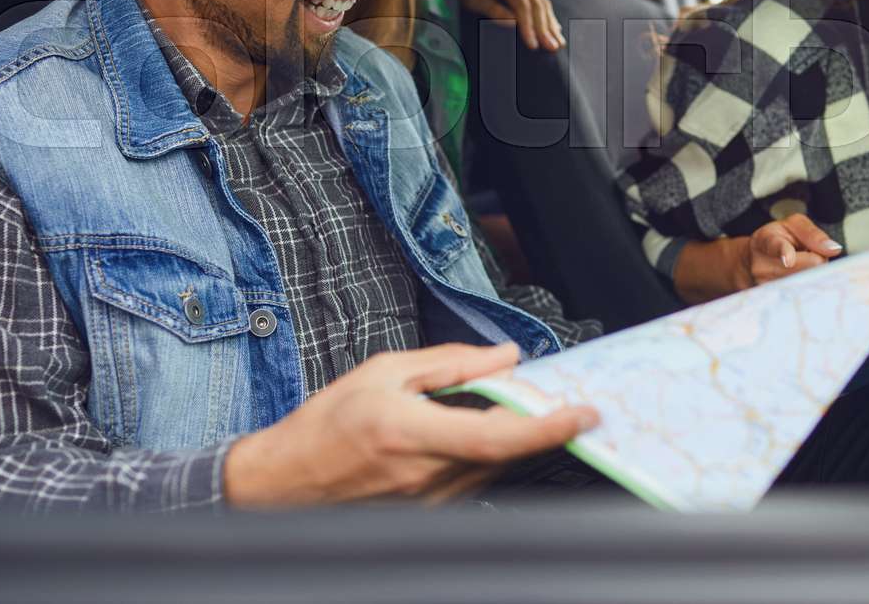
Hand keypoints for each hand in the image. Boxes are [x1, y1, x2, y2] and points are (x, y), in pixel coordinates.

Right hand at [222, 342, 597, 507]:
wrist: (286, 483)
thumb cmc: (326, 426)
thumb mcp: (383, 373)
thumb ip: (450, 363)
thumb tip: (503, 357)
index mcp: (411, 433)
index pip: (496, 436)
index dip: (546, 428)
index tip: (582, 414)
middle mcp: (426, 475)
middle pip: (504, 450)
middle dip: (528, 418)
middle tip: (533, 390)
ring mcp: (429, 500)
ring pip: (493, 465)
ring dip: (504, 435)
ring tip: (485, 406)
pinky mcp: (428, 512)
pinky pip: (474, 478)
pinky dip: (482, 452)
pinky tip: (460, 431)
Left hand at [457, 0, 564, 50]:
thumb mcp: (476, 1)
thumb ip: (494, 11)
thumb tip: (513, 24)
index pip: (523, 7)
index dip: (529, 27)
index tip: (533, 45)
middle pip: (537, 6)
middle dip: (545, 29)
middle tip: (552, 48)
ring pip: (543, 5)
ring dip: (551, 25)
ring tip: (559, 43)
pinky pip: (542, 3)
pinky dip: (549, 18)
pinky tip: (555, 30)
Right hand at [738, 215, 843, 289]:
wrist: (756, 260)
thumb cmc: (780, 239)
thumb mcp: (794, 226)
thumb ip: (813, 234)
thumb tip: (833, 249)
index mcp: (765, 241)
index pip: (775, 247)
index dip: (784, 253)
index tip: (788, 260)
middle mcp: (761, 266)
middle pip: (802, 269)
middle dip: (815, 262)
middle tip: (807, 255)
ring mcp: (765, 286)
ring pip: (805, 284)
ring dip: (812, 275)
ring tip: (801, 267)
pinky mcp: (772, 302)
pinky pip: (801, 296)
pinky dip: (807, 288)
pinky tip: (799, 280)